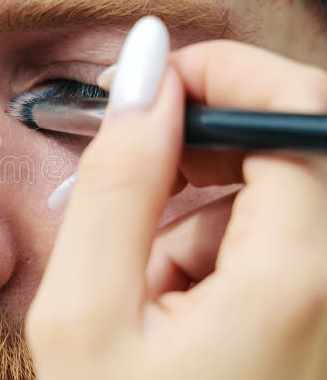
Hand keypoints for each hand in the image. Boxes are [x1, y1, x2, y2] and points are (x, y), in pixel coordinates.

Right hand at [26, 17, 326, 379]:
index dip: (221, 76)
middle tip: (129, 181)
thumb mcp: (86, 311)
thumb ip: (117, 185)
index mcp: (299, 280)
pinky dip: (209, 252)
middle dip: (201, 147)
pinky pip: (268, 245)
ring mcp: (325, 305)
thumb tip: (143, 74)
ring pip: (272, 200)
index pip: (299, 115)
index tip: (146, 88)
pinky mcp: (307, 316)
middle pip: (295, 150)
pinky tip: (167, 306)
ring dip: (195, 213)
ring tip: (139, 284)